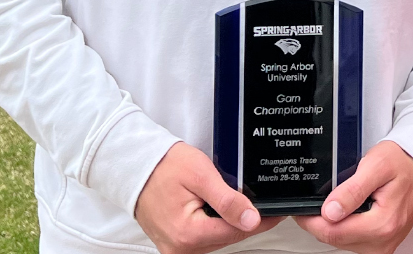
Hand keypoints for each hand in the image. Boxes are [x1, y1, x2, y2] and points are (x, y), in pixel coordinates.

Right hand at [134, 142, 280, 253]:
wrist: (135, 166)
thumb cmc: (163, 166)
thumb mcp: (200, 175)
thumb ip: (228, 200)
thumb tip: (252, 219)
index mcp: (188, 234)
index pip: (237, 231)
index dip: (260, 219)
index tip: (276, 210)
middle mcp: (181, 248)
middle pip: (228, 237)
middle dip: (243, 219)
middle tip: (253, 198)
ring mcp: (177, 249)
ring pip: (218, 239)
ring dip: (228, 221)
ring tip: (229, 198)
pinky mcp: (176, 244)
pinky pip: (204, 238)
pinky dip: (214, 224)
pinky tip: (215, 208)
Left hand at [293, 140, 412, 253]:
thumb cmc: (402, 163)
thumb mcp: (376, 166)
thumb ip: (352, 190)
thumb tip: (330, 212)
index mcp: (382, 224)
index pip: (333, 233)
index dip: (311, 220)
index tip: (301, 208)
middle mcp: (384, 241)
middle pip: (335, 240)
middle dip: (319, 222)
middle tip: (312, 202)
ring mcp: (383, 245)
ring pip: (342, 243)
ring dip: (332, 225)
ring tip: (333, 203)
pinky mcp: (382, 244)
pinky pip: (352, 242)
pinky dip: (344, 228)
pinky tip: (345, 212)